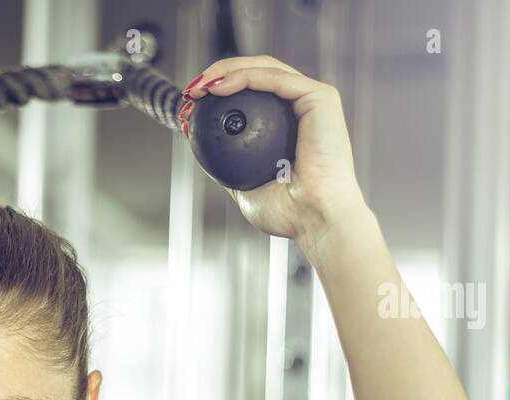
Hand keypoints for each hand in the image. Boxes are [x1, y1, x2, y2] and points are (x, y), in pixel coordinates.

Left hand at [179, 55, 369, 245]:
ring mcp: (312, 100)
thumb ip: (223, 161)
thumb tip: (194, 136)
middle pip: (255, 74)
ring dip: (225, 71)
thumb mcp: (242, 185)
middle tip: (189, 93)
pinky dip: (244, 77)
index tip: (189, 108)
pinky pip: (276, 78)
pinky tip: (218, 88)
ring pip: (264, 68)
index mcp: (287, 125)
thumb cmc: (289, 212)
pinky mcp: (321, 97)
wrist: (316, 220)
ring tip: (197, 88)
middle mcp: (300, 108)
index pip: (249, 94)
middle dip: (216, 75)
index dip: (217, 92)